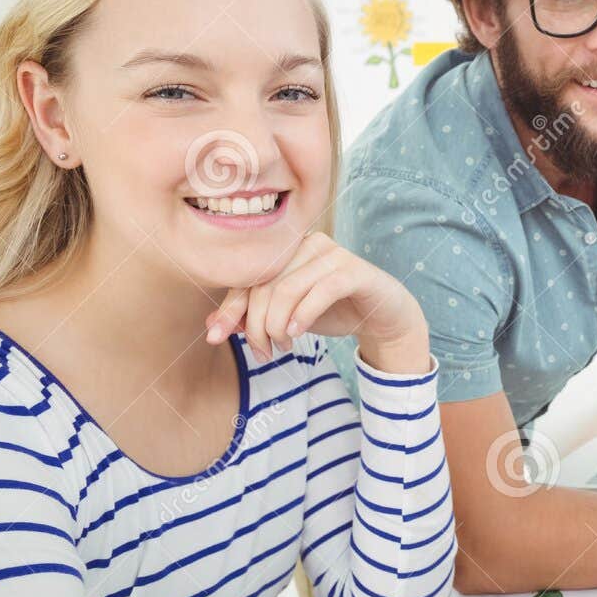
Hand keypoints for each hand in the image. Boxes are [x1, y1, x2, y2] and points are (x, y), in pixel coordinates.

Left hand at [205, 231, 429, 374]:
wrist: (383, 316)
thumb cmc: (332, 311)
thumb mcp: (287, 317)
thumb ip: (254, 317)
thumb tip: (213, 326)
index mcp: (285, 250)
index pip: (247, 278)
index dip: (229, 308)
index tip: (215, 337)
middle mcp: (305, 244)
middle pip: (264, 285)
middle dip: (256, 326)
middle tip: (263, 352)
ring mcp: (332, 254)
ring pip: (287, 289)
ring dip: (278, 326)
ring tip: (283, 346)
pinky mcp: (353, 271)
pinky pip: (320, 291)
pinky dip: (303, 315)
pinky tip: (297, 333)